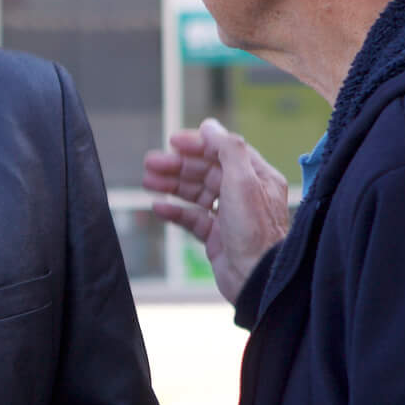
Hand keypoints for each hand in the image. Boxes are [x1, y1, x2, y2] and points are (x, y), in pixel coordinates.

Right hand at [144, 119, 291, 301]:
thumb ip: (227, 149)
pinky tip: (159, 208)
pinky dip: (175, 211)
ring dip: (172, 185)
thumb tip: (210, 126)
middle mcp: (245, 193)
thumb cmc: (256, 232)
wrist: (257, 279)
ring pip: (197, 193)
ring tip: (147, 181)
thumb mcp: (243, 181)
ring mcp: (230, 216)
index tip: (173, 141)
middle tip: (150, 163)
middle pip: (206, 171)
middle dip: (178, 165)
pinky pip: (193, 219)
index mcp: (257, 176)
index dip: (198, 144)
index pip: (224, 151)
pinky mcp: (218, 237)